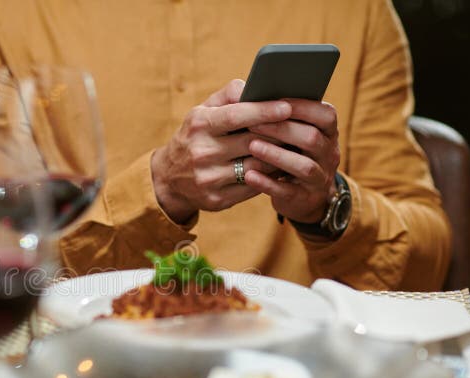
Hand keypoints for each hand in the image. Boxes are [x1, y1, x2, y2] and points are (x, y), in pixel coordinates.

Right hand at [151, 80, 292, 223]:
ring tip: (295, 147)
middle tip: (301, 127)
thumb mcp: (202, 111)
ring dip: (278, 157)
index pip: (236, 116)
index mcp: (199, 125)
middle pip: (251, 142)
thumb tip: (254, 86)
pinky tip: (280, 168)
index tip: (287, 106)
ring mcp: (209, 178)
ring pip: (256, 166)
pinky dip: (269, 177)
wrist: (169, 178)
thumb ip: (228, 95)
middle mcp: (202, 152)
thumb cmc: (195, 136)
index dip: (263, 111)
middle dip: (278, 134)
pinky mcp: (217, 199)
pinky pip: (253, 187)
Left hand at [245, 99, 340, 223]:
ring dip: (276, 155)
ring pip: (304, 166)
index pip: (325, 115)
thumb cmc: (289, 153)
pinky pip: (288, 191)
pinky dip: (268, 183)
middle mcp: (329, 154)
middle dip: (282, 129)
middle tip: (253, 124)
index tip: (274, 102)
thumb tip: (256, 94)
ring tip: (252, 146)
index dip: (301, 107)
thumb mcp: (292, 135)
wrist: (301, 197)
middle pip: (312, 138)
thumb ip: (281, 116)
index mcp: (328, 132)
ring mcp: (320, 178)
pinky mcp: (306, 199)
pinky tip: (249, 175)